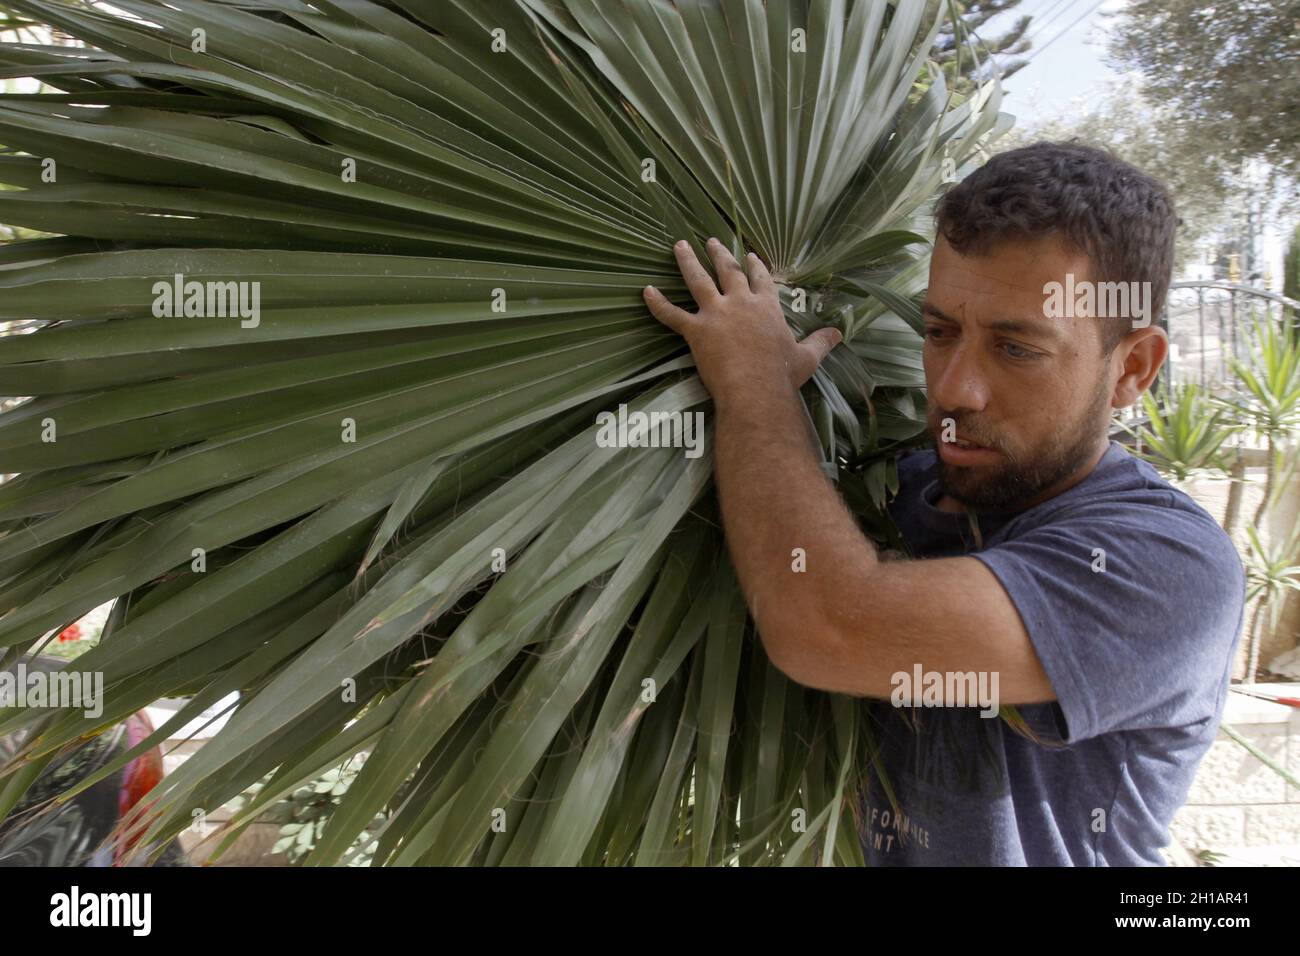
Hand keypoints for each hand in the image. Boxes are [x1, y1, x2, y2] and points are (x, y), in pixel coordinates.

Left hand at [643, 238, 841, 404]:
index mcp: (766, 308)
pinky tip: (645, 291)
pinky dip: (657, 303)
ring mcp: (717, 314)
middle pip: (728, 272)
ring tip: (679, 246)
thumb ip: (821, 342)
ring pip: (699, 281)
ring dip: (688, 262)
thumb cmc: (782, 375)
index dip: (754, 266)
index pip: (760, 280)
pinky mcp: (696, 331)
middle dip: (720, 254)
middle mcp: (741, 303)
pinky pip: (672, 315)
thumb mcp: (807, 357)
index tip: (749, 254)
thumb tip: (840, 334)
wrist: (758, 389)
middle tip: (711, 241)